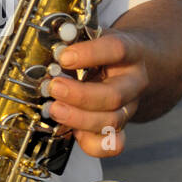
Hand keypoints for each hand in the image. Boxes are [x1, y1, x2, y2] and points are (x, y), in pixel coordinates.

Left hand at [43, 30, 148, 158]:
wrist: (131, 66)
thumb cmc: (105, 51)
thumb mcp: (93, 36)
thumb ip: (73, 41)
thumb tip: (47, 52)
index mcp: (131, 51)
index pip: (116, 50)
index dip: (89, 54)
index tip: (63, 57)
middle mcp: (134, 82)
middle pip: (114, 96)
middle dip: (79, 96)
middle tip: (54, 88)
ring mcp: (129, 107)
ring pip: (111, 121)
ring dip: (78, 119)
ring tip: (53, 109)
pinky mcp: (120, 128)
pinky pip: (113, 145)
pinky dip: (92, 143)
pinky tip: (73, 132)